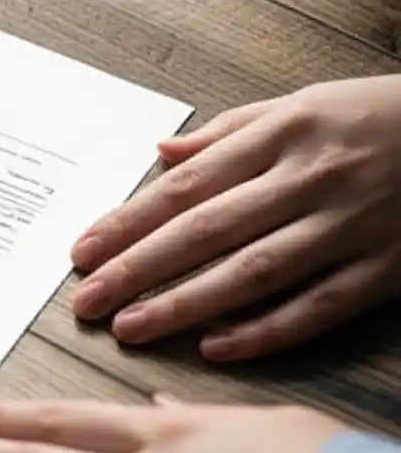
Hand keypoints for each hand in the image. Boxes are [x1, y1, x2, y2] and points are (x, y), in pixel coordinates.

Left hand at [69, 75, 400, 361]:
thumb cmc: (377, 115)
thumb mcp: (302, 103)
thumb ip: (228, 132)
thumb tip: (160, 154)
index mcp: (282, 135)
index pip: (185, 187)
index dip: (128, 223)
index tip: (81, 253)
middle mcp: (309, 180)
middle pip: (206, 231)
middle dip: (138, 270)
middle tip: (87, 302)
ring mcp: (349, 227)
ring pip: (253, 273)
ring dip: (186, 305)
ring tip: (131, 329)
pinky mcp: (385, 269)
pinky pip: (317, 307)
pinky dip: (266, 332)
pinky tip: (216, 349)